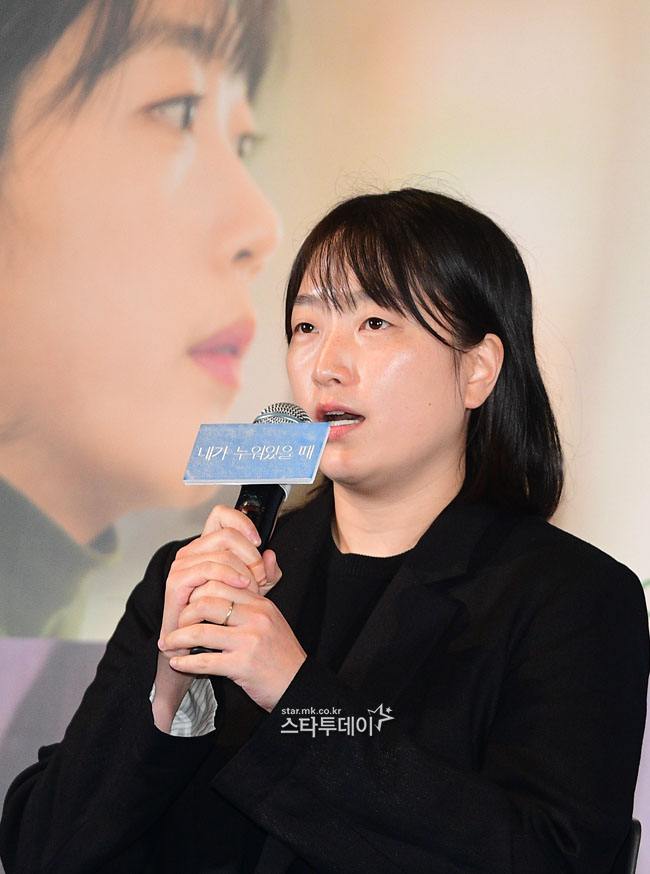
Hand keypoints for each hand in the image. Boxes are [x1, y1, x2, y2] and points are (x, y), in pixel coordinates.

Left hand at [159, 578, 305, 711]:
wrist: (299, 685)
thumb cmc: (282, 652)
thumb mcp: (275, 615)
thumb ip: (263, 589)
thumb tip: (266, 555)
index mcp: (260, 603)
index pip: (220, 583)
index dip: (197, 592)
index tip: (186, 602)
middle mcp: (255, 618)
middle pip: (206, 602)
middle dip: (184, 613)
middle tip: (175, 623)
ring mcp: (249, 641)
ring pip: (201, 631)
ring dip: (178, 638)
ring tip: (169, 643)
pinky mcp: (243, 666)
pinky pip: (205, 661)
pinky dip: (186, 663)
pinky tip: (177, 663)